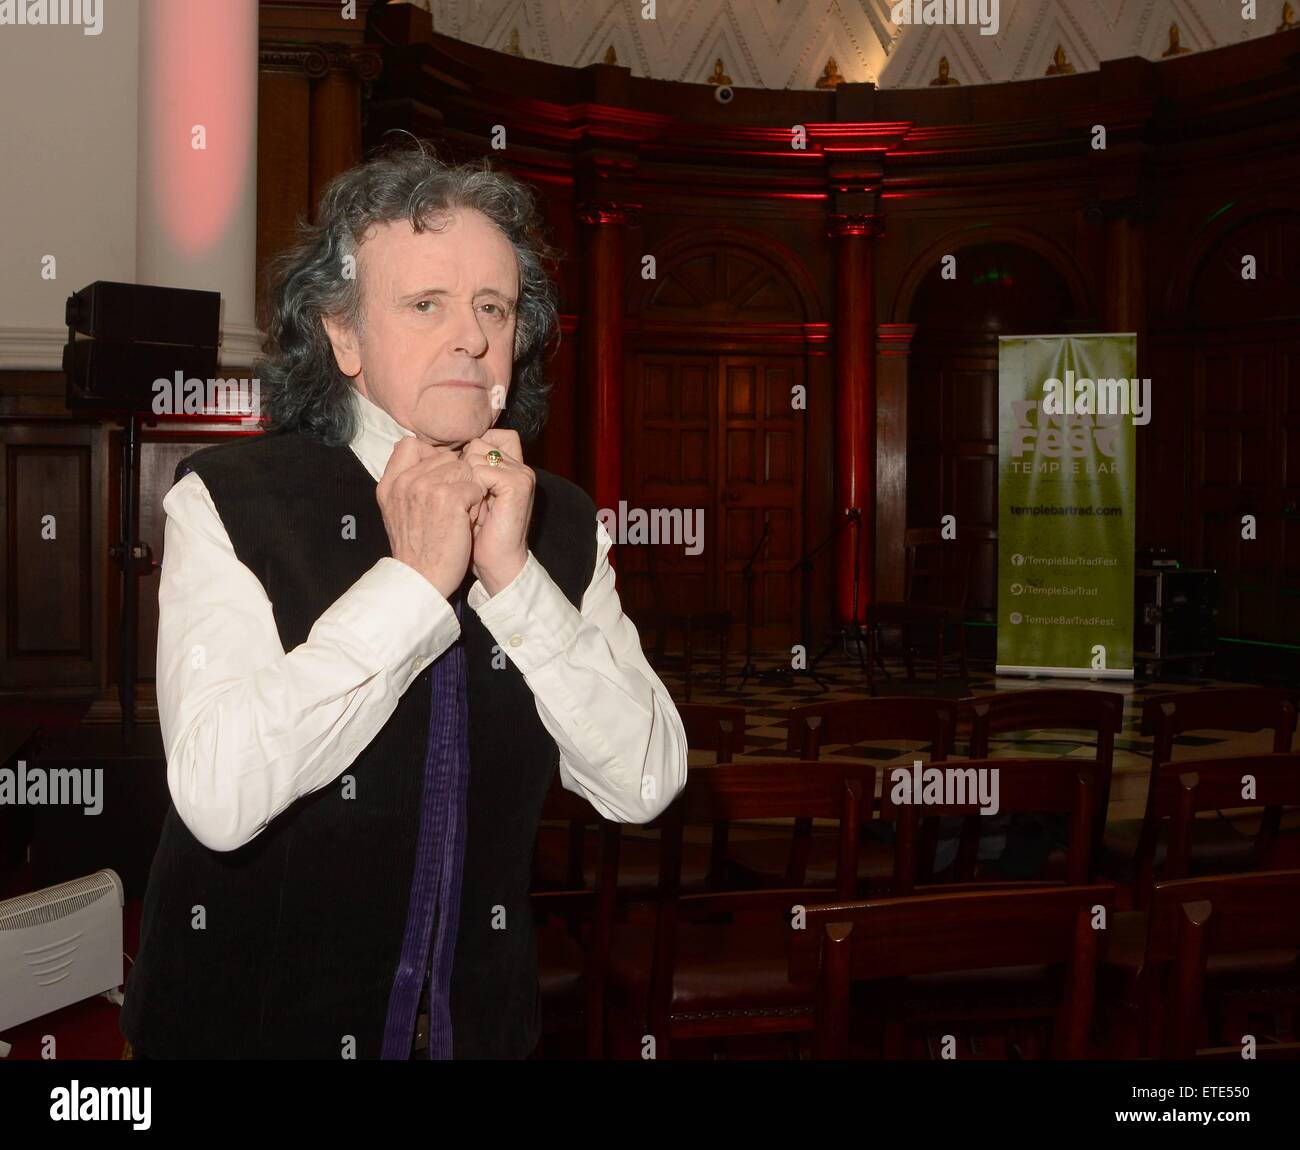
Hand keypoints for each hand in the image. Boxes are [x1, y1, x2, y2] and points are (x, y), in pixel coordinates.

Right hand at [376, 436, 487, 598]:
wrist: (422, 579)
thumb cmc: (417, 549)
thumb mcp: (396, 511)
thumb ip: (406, 483)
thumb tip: (426, 456)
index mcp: (389, 483)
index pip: (411, 444)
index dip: (432, 457)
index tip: (439, 481)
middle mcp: (404, 481)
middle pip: (445, 456)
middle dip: (455, 477)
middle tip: (452, 507)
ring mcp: (425, 487)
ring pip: (463, 468)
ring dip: (468, 490)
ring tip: (459, 515)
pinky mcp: (448, 498)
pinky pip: (475, 486)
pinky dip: (477, 504)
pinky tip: (466, 522)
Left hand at [461, 430, 534, 595]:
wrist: (496, 563)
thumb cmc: (475, 534)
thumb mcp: (465, 495)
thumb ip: (461, 469)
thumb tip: (429, 446)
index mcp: (509, 464)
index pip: (485, 436)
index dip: (465, 456)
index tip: (461, 486)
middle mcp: (518, 464)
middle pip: (474, 445)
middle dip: (461, 473)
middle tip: (469, 505)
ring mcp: (520, 472)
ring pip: (474, 457)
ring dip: (464, 485)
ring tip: (472, 511)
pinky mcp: (517, 484)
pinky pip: (480, 472)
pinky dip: (471, 493)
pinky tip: (477, 513)